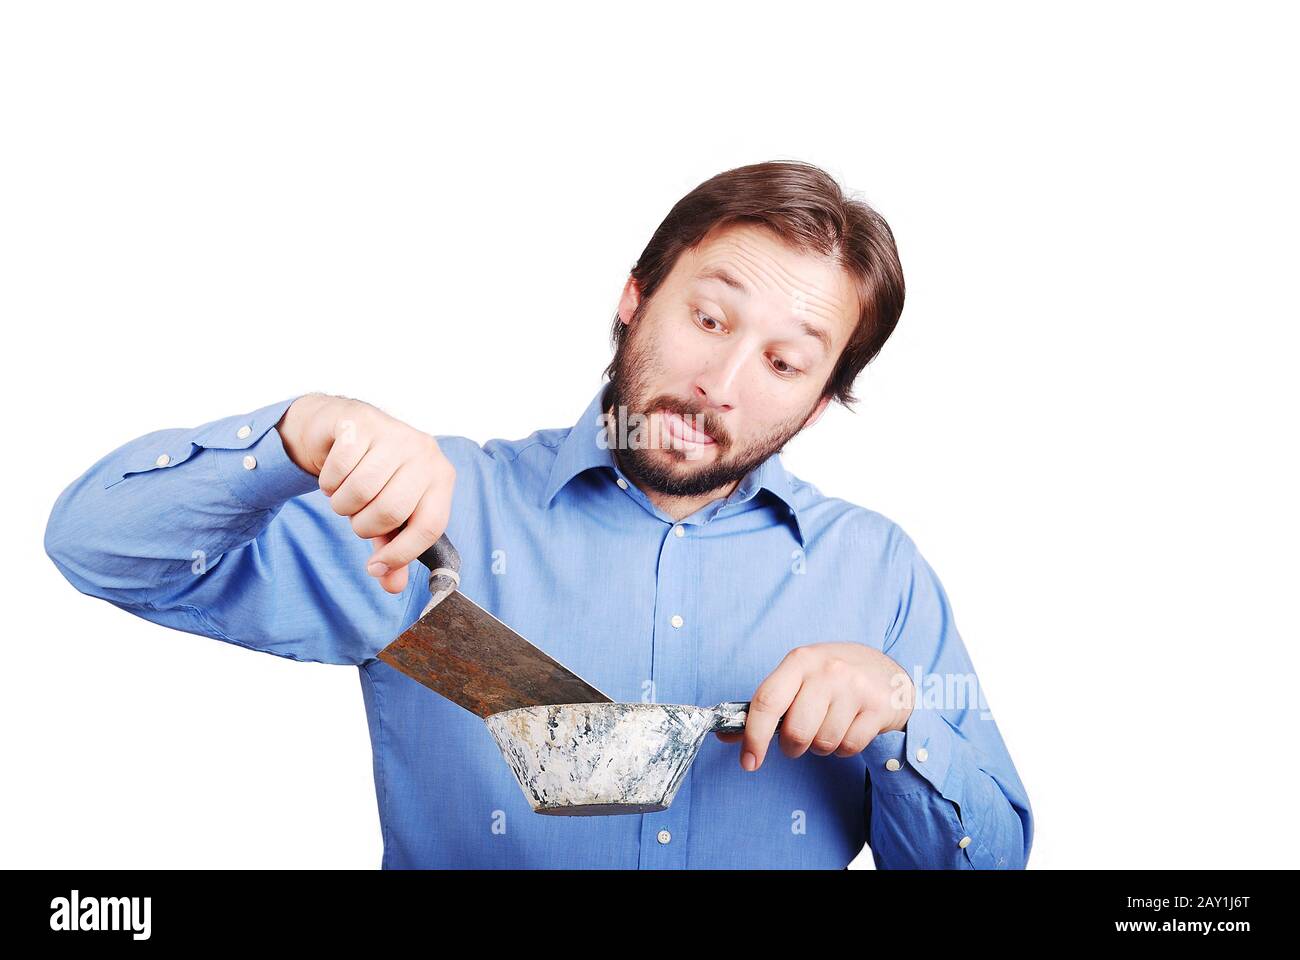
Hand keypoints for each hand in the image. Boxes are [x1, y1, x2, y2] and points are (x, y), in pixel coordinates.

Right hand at [276, 393, 455, 594]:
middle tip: (357, 516)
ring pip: (360, 490)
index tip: (375, 567)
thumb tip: (391, 585)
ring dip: (342, 503)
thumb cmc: (374, 476)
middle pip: (390, 511)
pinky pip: (339, 468)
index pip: (430, 526)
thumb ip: (393, 549)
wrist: (343, 428)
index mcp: (440, 477)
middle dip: (364, 526)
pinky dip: (328, 480)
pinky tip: (333, 472)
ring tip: (344, 494)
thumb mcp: (388, 515)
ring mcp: (393, 433)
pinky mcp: (361, 422)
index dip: (401, 554)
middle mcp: (423, 452)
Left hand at [716, 643, 915, 770]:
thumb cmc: (834, 678)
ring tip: (829, 726)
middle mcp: (827, 670)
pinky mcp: (878, 707)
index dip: (753, 737)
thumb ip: (767, 705)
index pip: (767, 701)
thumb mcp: (798, 678)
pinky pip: (848, 747)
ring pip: (823, 743)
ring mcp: (855, 688)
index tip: (749, 761)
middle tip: (799, 738)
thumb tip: (726, 736)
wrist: (889, 673)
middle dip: (792, 746)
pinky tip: (849, 728)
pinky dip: (844, 748)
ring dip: (821, 746)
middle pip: (796, 732)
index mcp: (799, 660)